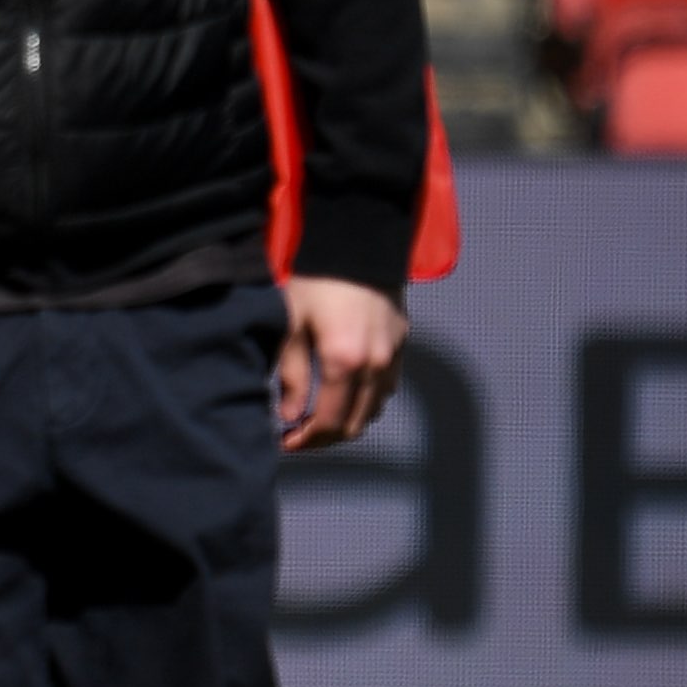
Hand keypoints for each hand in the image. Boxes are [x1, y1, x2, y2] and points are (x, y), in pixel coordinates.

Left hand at [273, 275, 405, 450]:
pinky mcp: (402, 345)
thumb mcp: (289, 326)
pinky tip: (343, 394)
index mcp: (343, 361)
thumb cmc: (315, 281)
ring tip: (316, 417)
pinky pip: (387, 388)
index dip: (305, 441)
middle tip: (297, 435)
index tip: (284, 443)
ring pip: (373, 409)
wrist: (357, 243)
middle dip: (323, 438)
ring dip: (346, 421)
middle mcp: (376, 365)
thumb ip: (290, 375)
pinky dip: (365, 401)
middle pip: (354, 424)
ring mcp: (394, 356)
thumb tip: (288, 415)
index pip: (329, 422)